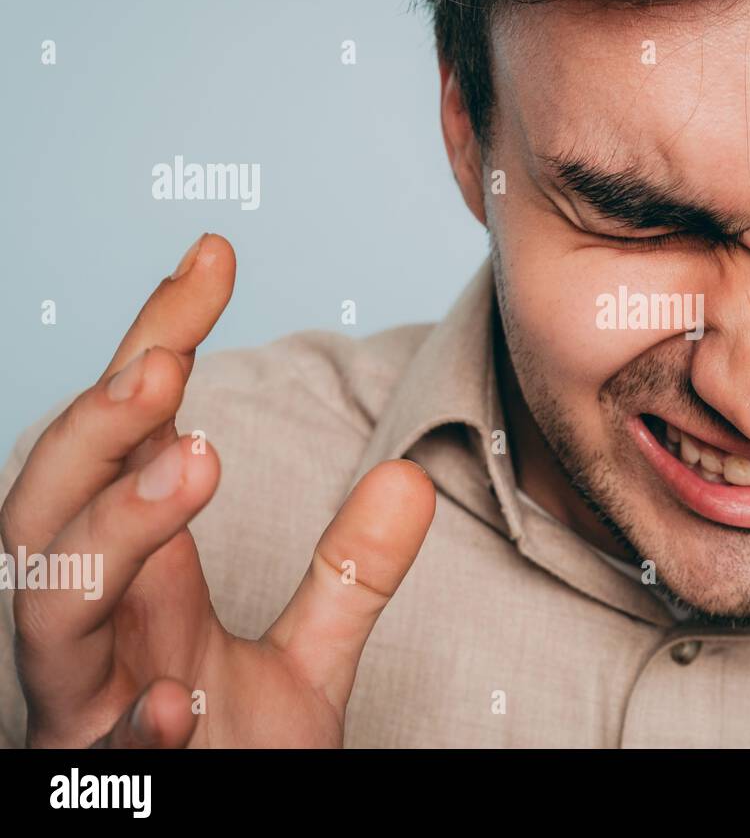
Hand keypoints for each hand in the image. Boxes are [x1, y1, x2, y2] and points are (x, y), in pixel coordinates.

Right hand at [0, 234, 436, 746]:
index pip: (128, 444)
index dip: (156, 342)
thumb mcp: (300, 667)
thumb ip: (346, 576)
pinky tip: (178, 701)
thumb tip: (412, 479)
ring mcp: (83, 718)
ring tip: (189, 458)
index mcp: (133, 592)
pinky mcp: (102, 793)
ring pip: (52, 612)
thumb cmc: (227, 767)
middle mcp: (92, 641)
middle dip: (98, 428)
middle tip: (168, 358)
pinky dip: (132, 728)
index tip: (214, 256)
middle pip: (47, 510)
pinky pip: (98, 757)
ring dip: (111, 531)